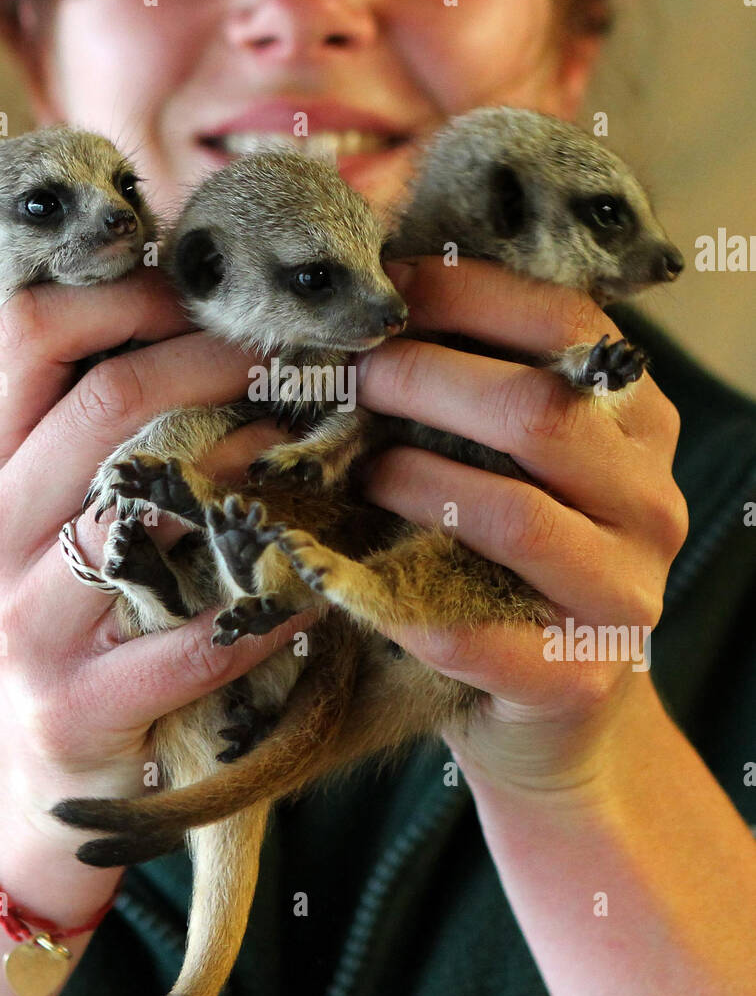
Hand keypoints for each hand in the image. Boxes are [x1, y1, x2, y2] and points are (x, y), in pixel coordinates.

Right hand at [0, 266, 314, 863]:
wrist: (25, 764)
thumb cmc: (59, 607)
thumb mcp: (40, 507)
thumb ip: (87, 422)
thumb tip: (209, 317)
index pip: (32, 332)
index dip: (133, 295)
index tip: (218, 297)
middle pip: (106, 405)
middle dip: (221, 364)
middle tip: (298, 356)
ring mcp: (24, 624)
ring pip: (147, 512)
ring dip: (251, 465)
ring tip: (318, 439)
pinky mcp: (78, 704)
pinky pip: (198, 639)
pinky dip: (270, 603)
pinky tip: (318, 574)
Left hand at [353, 257, 688, 790]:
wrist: (559, 709)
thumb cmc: (511, 560)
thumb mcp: (510, 460)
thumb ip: (476, 388)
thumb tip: (371, 306)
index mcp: (638, 425)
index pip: (566, 324)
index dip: (466, 294)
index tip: (382, 286)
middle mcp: (649, 501)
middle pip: (536, 411)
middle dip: (421, 378)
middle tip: (346, 375)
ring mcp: (623, 595)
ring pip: (510, 515)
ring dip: (408, 481)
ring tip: (353, 470)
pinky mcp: (576, 676)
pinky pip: (472, 630)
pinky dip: (398, 599)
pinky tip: (349, 574)